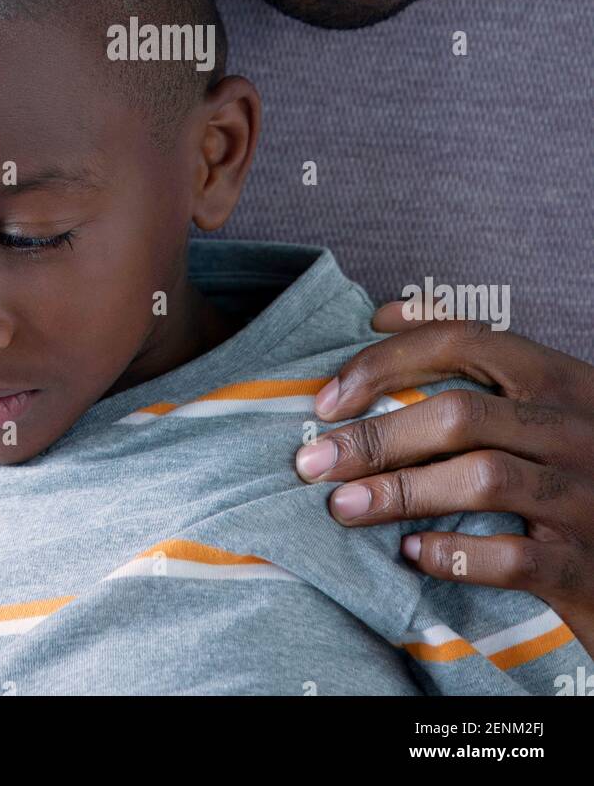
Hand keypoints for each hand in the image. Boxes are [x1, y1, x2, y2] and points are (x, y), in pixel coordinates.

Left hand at [295, 306, 593, 655]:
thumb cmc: (576, 462)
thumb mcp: (544, 396)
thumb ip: (473, 354)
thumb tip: (385, 314)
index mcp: (559, 379)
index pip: (464, 341)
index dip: (386, 362)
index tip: (328, 399)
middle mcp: (575, 429)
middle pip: (460, 415)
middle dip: (375, 437)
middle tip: (314, 462)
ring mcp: (584, 496)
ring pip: (482, 479)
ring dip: (401, 492)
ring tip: (343, 506)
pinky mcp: (585, 565)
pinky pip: (515, 558)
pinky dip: (456, 554)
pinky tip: (413, 555)